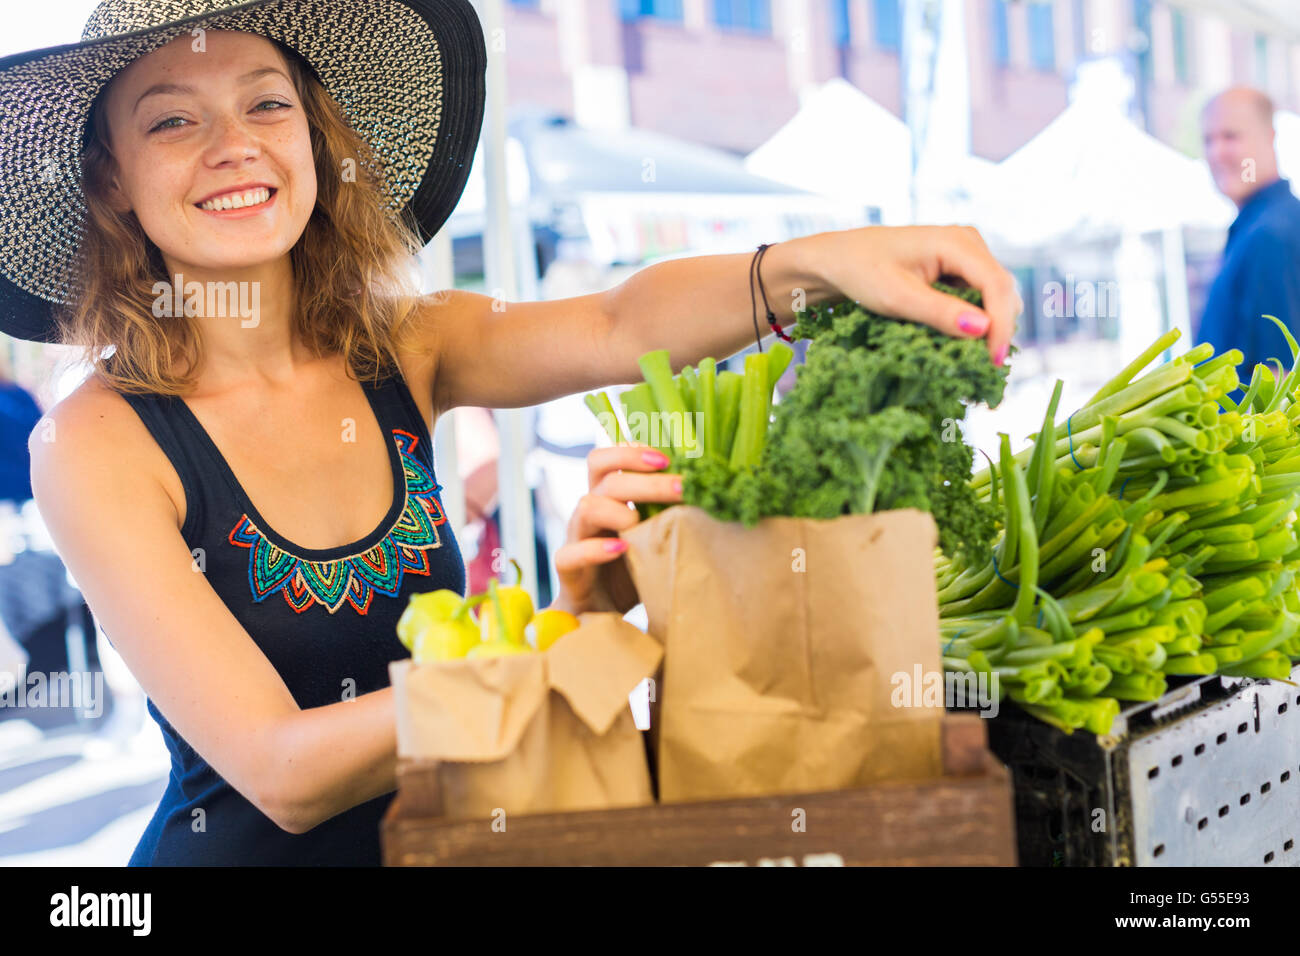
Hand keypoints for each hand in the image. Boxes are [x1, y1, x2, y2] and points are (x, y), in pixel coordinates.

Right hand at [550, 444, 682, 615]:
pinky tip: (621, 549)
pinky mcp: (568, 570)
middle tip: (680, 487)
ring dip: (617, 508)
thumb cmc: (634, 571)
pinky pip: (569, 554)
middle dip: (644, 478)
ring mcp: (575, 539)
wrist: (602, 615)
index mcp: (607, 498)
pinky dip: (595, 549)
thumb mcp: (656, 539)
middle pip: (604, 477)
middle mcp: (589, 512)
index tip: (666, 458)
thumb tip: (716, 496)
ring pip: (586, 507)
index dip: (630, 452)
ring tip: (640, 521)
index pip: (605, 460)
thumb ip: (671, 516)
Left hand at [808, 225, 1021, 365]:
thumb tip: (984, 329)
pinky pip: (978, 297)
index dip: (1001, 325)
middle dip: (998, 328)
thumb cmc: (862, 272)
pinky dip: (974, 320)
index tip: (994, 361)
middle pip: (1002, 291)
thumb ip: (940, 313)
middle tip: (984, 367)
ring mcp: (966, 254)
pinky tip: (960, 341)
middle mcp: (969, 242)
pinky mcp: (959, 268)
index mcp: (956, 241)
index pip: (997, 285)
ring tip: (972, 358)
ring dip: (987, 326)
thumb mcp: (897, 298)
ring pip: (994, 296)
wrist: (840, 259)